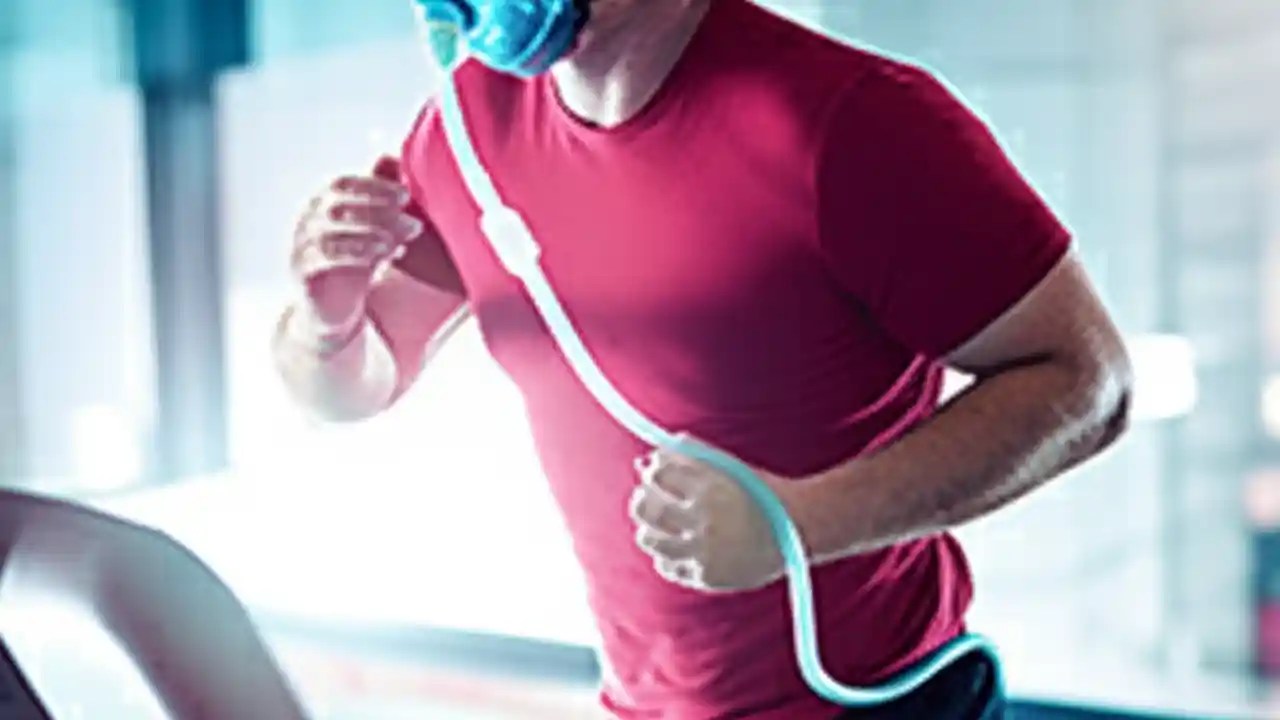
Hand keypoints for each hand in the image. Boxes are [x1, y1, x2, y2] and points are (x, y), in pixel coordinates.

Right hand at [290, 156, 424, 332]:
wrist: (333, 309)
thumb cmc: (356, 262)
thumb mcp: (372, 230)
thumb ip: (380, 200)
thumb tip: (395, 158)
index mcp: (321, 203)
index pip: (342, 183)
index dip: (373, 185)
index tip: (405, 195)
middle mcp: (306, 220)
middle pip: (337, 206)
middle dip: (377, 210)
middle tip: (410, 220)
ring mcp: (300, 246)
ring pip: (330, 233)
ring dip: (368, 234)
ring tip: (397, 243)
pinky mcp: (302, 272)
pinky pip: (324, 260)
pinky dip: (355, 256)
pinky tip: (382, 258)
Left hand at [629, 436, 789, 593]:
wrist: (801, 529)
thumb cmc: (762, 492)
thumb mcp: (731, 467)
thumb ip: (693, 456)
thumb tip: (654, 454)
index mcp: (711, 487)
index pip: (658, 473)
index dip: (653, 471)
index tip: (656, 472)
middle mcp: (705, 520)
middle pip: (646, 509)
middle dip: (641, 501)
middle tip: (644, 499)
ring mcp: (706, 551)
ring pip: (651, 541)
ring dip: (649, 530)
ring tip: (659, 526)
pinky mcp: (708, 576)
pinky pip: (668, 567)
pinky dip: (667, 557)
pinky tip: (679, 547)